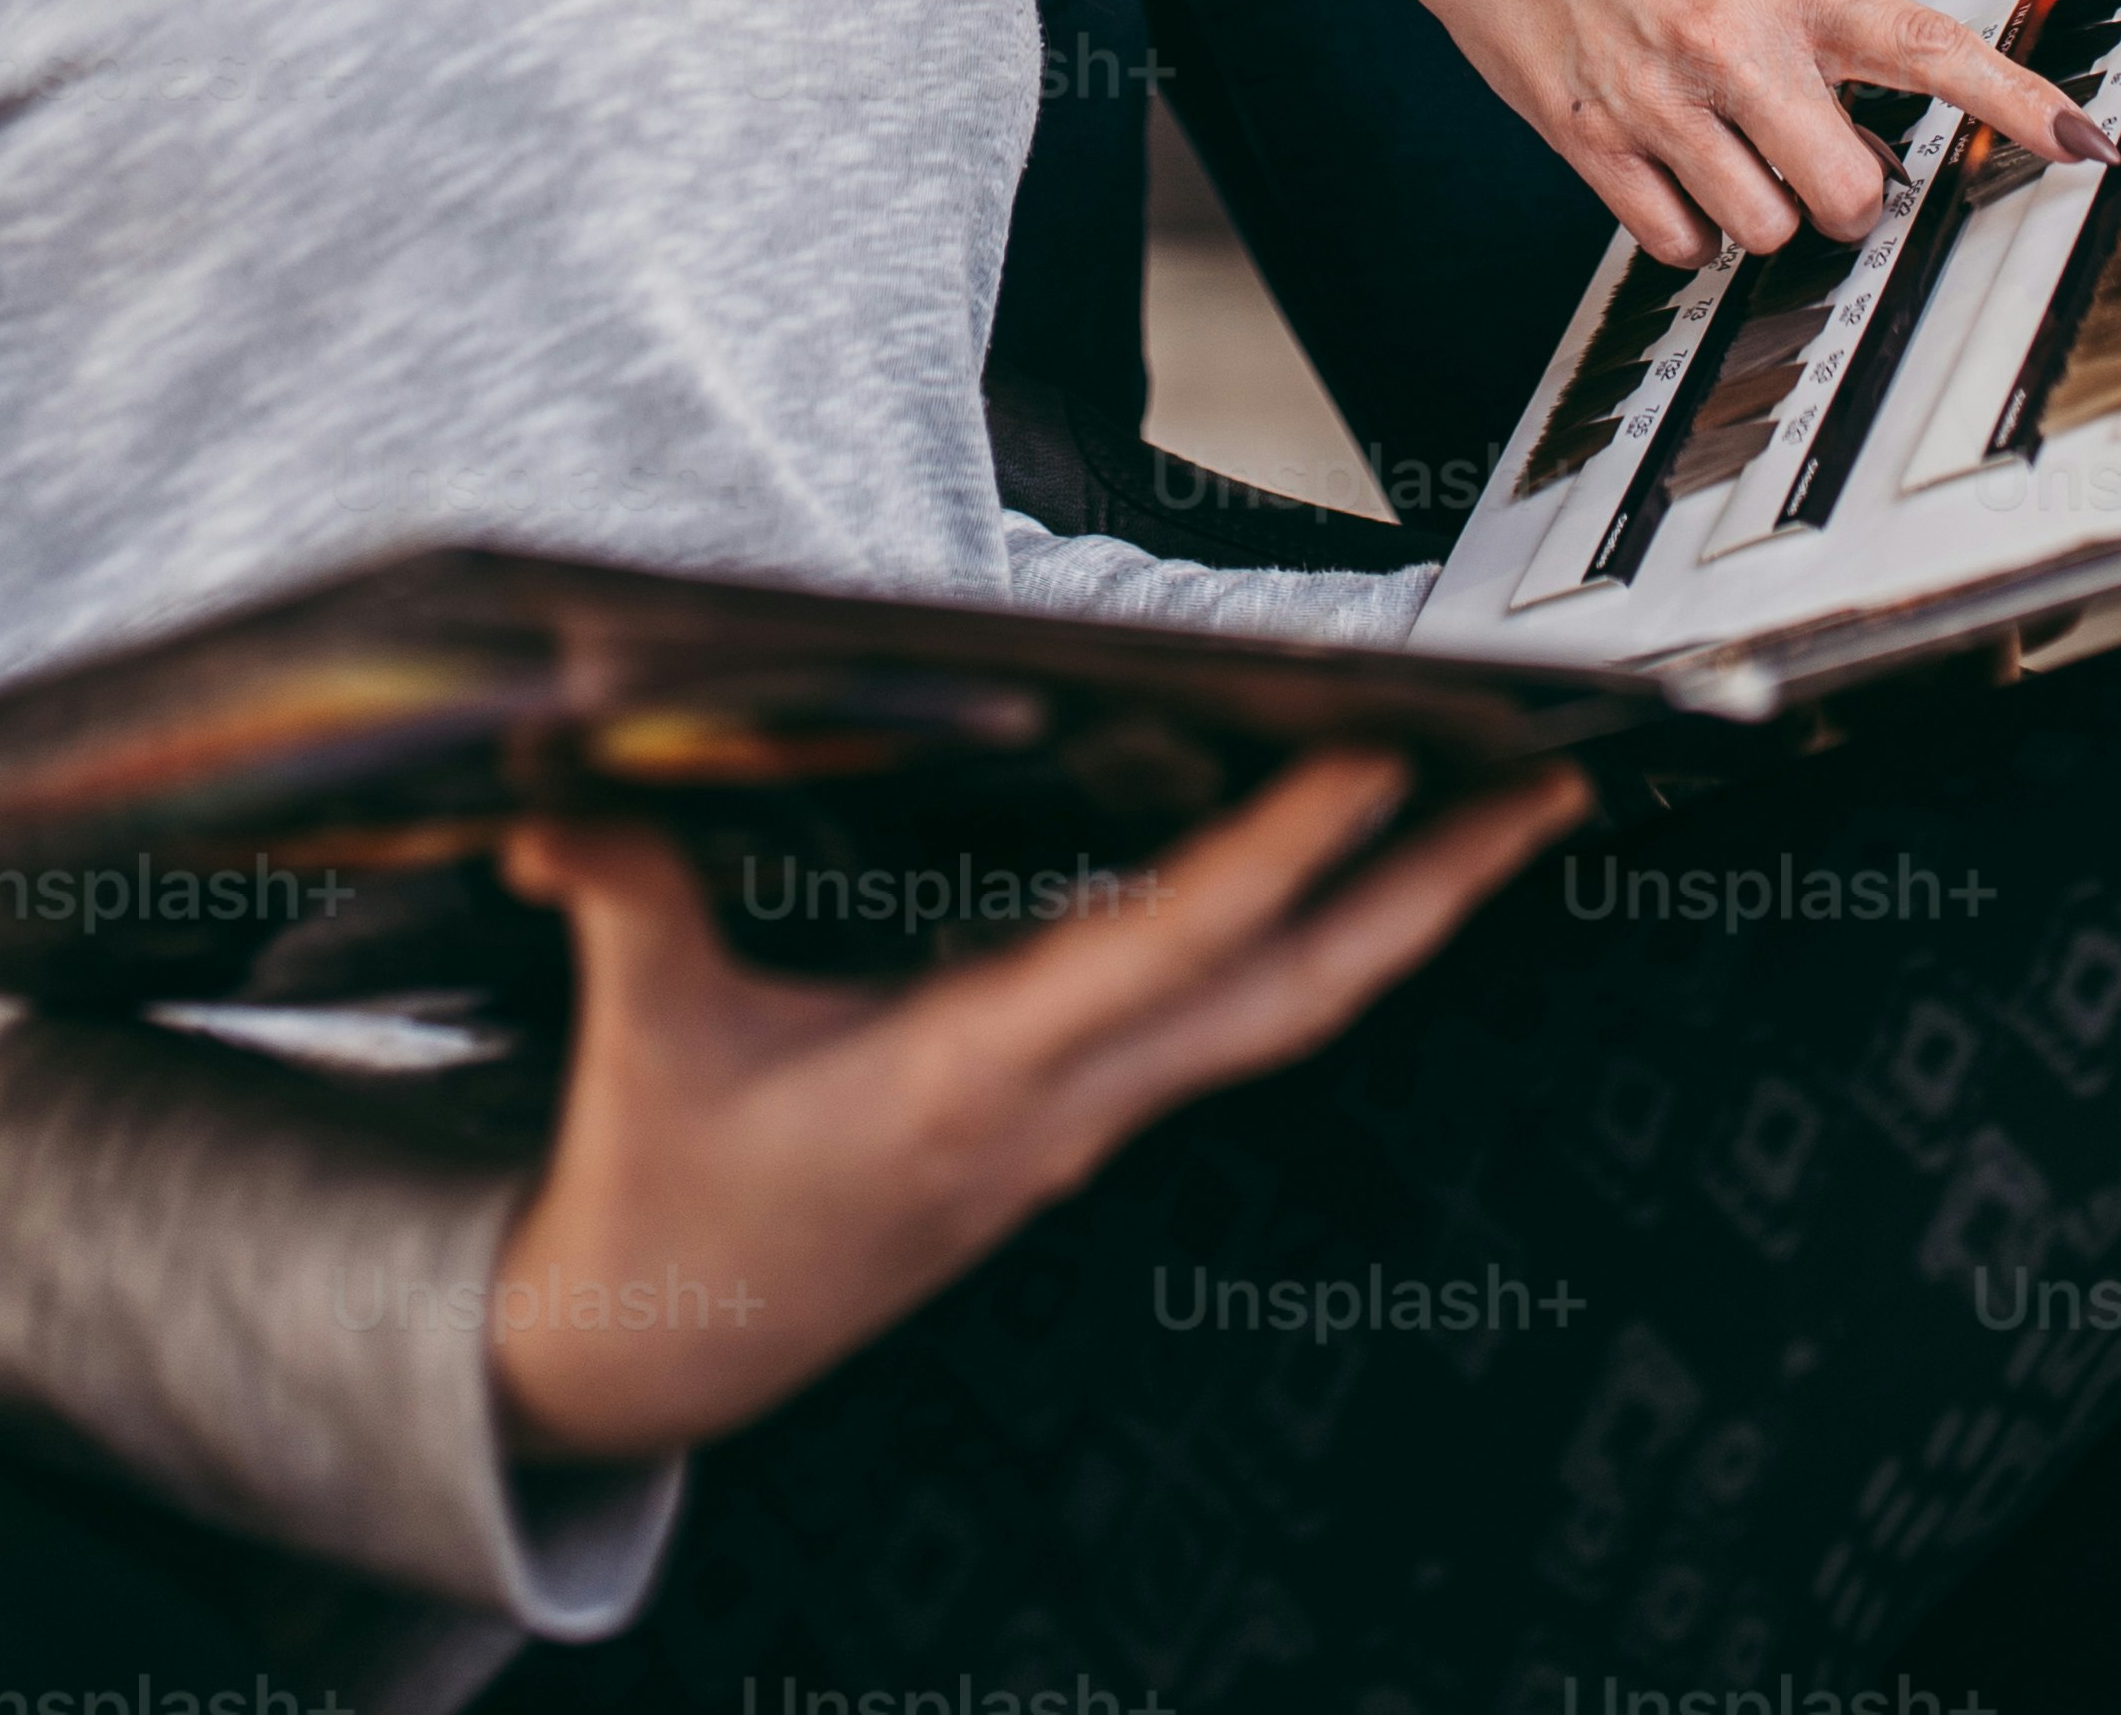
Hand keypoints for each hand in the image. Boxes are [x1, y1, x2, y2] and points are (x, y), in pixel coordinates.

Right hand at [481, 748, 1587, 1459]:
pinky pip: (1224, 1024)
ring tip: (1498, 812)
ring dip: (1396, 915)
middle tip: (1551, 791)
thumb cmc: (663, 1194)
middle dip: (1431, 894)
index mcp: (971, 1081)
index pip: (1161, 951)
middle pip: (1292, 996)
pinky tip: (1345, 883)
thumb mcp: (643, 1041)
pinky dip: (1305, 943)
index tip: (1381, 762)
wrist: (657, 1358)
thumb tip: (569, 793)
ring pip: (1279, 1016)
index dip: (1276, 858)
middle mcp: (1057, 1107)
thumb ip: (627, 901)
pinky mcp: (1062, 1129)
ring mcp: (1074, 1128)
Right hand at [1382, 0, 2120, 268]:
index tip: (2083, 143)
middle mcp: (1728, 41)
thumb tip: (1881, 124)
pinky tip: (1666, 162)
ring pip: (1764, 231)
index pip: (1926, 45)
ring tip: (1721, 145)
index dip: (2014, 101)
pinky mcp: (1592, 146)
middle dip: (1847, 194)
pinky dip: (1687, 227)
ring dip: (1758, 212)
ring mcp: (1657, 101)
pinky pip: (1681, 245)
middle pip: (1848, 192)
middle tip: (1816, 156)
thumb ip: (1816, 24)